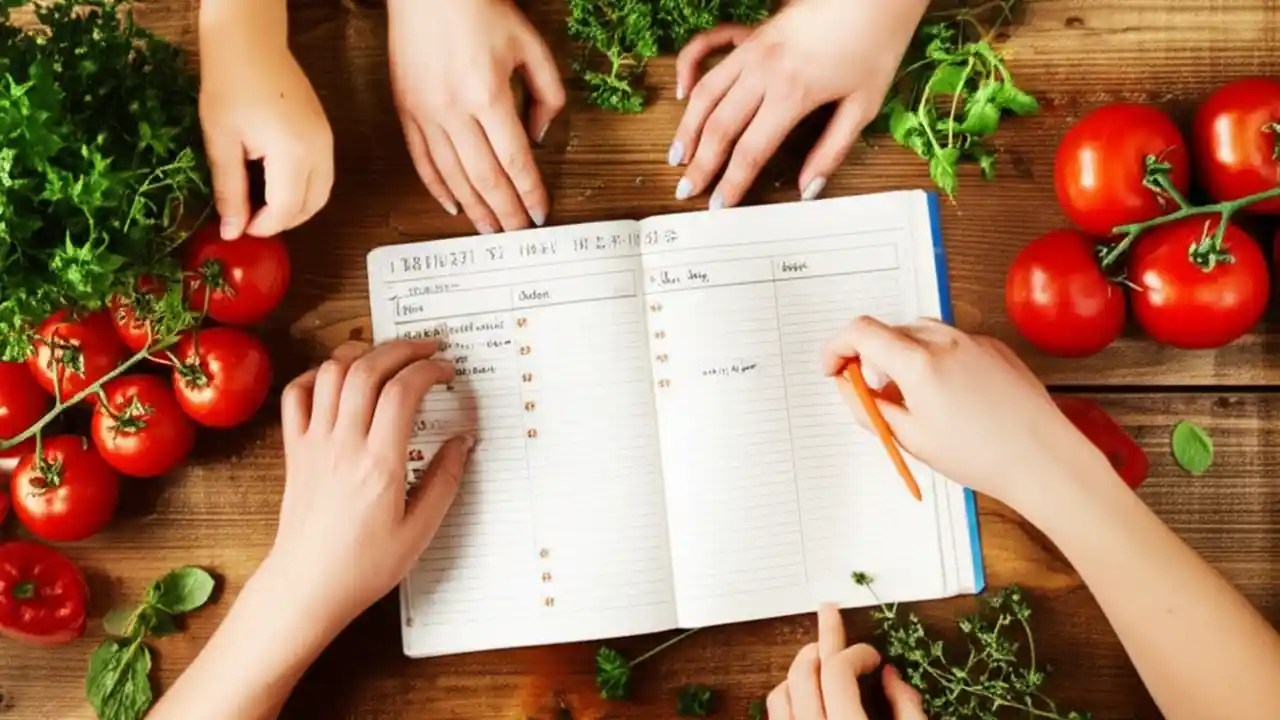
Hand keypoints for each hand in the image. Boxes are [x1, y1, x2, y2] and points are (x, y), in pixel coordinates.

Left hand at [198, 4, 333, 238]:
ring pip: (321, 193)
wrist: (249, 41)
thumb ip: (230, 190)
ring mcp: (327, 140)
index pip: (286, 209)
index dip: (263, 226)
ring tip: (261, 205)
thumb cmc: (229, 85)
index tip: (238, 228)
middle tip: (249, 221)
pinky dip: (302, 189)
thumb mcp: (221, 142)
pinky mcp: (325, 132)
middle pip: (312, 206)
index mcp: (293, 153)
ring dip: (295, 207)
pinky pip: (322, 174)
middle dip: (282, 221)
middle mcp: (320, 150)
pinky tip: (274, 182)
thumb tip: (232, 231)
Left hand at [259, 339, 473, 632]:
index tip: (447, 370)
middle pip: (367, 369)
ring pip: (330, 373)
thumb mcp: (419, 531)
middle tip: (425, 349)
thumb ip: (444, 481)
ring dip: (360, 354)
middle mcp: (343, 444)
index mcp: (379, 464)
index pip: (403, 391)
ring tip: (385, 356)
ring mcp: (314, 444)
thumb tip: (463, 442)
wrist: (306, 586)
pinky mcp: (294, 451)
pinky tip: (337, 380)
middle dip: (401, 348)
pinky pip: (295, 396)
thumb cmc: (362, 566)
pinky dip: (315, 375)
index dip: (429, 369)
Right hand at [388, 0, 564, 232]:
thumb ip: (546, 95)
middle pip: (484, 176)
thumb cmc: (480, 7)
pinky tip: (453, 206)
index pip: (515, 160)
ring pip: (452, 175)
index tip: (540, 212)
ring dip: (474, 208)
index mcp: (487, 93)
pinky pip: (422, 160)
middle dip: (505, 210)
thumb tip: (539, 138)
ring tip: (490, 230)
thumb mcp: (531, 45)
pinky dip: (438, 188)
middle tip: (517, 233)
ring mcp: (424, 112)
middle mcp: (453, 109)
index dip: (529, 191)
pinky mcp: (405, 110)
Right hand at [670, 0, 926, 207]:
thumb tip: (809, 189)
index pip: (751, 151)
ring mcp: (752, 51)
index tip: (718, 206)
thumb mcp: (863, 105)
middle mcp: (763, 72)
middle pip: (720, 128)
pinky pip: (706, 52)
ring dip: (687, 129)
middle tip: (686, 190)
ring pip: (706, 95)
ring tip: (677, 156)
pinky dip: (689, 72)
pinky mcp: (750, 36)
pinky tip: (683, 95)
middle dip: (700, 164)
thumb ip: (831, 151)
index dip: (731, 183)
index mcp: (792, 94)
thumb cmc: (874, 45)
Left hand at [767, 604, 923, 718]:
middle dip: (823, 645)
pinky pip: (775, 714)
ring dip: (801, 670)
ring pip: (781, 693)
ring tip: (820, 656)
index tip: (872, 656)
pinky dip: (788, 695)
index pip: (837, 672)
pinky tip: (806, 691)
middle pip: (804, 674)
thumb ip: (907, 709)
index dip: (856, 653)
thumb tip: (891, 675)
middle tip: (833, 624)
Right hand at [820, 317, 1110, 508]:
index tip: (834, 368)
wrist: (1044, 460)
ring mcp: (973, 341)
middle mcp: (945, 341)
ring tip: (912, 397)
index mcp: (919, 363)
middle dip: (871, 356)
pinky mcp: (995, 348)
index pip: (860, 332)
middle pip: (890, 331)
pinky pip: (952, 341)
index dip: (837, 347)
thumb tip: (851, 390)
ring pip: (920, 332)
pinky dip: (935, 358)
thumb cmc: (982, 456)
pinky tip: (948, 396)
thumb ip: (871, 409)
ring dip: (903, 355)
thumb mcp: (911, 438)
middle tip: (873, 393)